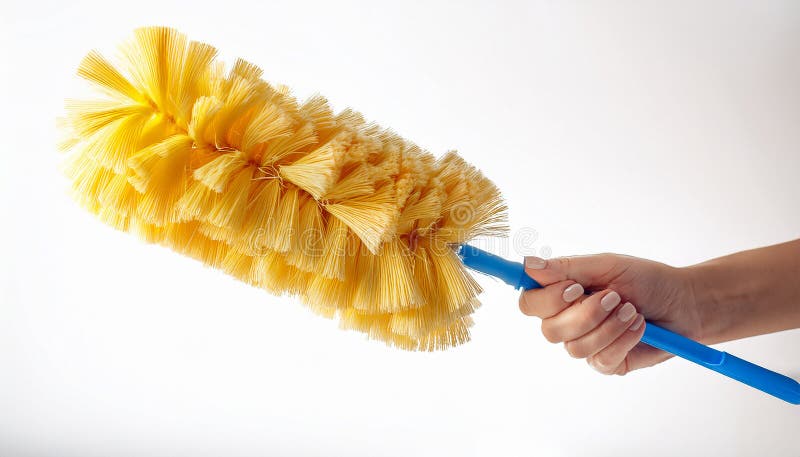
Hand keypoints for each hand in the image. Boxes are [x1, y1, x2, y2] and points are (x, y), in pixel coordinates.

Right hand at [518, 254, 702, 374]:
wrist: (684, 303)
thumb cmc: (646, 280)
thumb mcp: (607, 265)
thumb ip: (567, 267)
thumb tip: (528, 264)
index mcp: (562, 294)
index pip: (529, 302)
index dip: (546, 299)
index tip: (574, 287)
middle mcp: (567, 321)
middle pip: (549, 330)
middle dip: (585, 314)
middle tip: (613, 297)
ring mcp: (586, 344)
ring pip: (575, 347)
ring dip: (608, 326)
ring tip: (631, 310)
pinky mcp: (606, 363)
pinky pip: (601, 358)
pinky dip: (623, 338)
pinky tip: (638, 326)